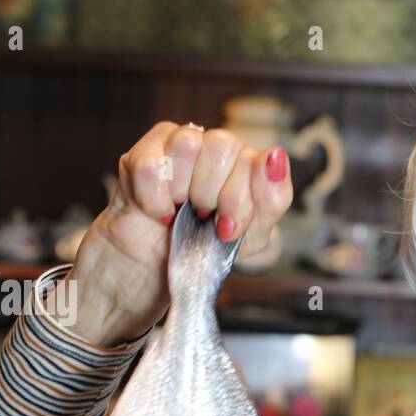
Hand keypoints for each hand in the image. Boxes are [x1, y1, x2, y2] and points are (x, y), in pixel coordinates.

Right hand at [65, 121, 292, 345]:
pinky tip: (158, 213)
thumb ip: (272, 199)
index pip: (254, 159)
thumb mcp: (250, 238)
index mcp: (244, 164)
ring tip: (179, 212)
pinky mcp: (138, 157)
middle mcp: (212, 147)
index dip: (240, 200)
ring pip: (188, 143)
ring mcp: (174, 146)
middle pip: (223, 144)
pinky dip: (154, 199)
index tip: (226, 228)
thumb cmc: (204, 250)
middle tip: (201, 217)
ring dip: (184, 190)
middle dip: (213, 194)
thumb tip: (276, 155)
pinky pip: (151, 165)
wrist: (154, 272)